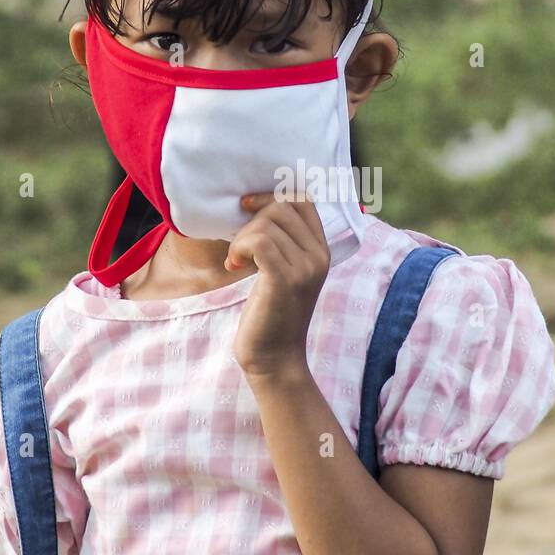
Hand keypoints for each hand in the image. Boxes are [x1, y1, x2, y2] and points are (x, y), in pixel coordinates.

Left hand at [228, 191, 328, 381]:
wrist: (275, 358)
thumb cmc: (271, 314)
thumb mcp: (283, 272)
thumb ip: (281, 242)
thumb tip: (255, 205)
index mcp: (321, 251)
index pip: (303, 199)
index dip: (271, 196)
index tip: (247, 210)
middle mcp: (319, 257)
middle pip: (281, 207)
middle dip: (251, 221)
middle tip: (240, 249)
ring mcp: (305, 269)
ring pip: (267, 224)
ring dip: (241, 239)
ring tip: (237, 260)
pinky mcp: (284, 281)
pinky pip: (260, 242)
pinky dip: (240, 248)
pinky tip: (234, 265)